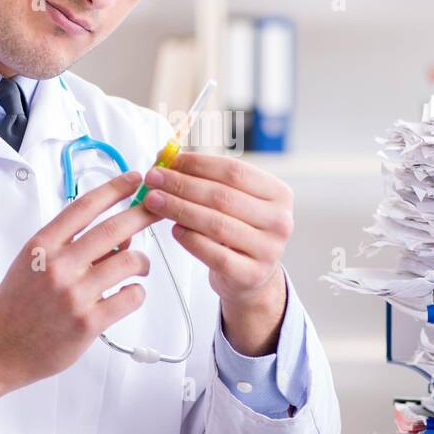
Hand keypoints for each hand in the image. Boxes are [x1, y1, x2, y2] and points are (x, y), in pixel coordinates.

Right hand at [0, 170, 156, 432]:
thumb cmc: (16, 305)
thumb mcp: (32, 263)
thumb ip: (68, 245)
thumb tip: (118, 234)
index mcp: (42, 245)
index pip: (85, 207)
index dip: (115, 189)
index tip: (135, 179)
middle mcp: (58, 265)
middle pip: (114, 228)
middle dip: (143, 214)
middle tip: (160, 209)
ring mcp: (74, 295)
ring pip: (130, 262)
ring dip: (142, 262)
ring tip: (139, 268)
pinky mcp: (89, 323)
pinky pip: (131, 297)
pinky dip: (136, 292)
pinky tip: (127, 294)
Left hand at [139, 152, 292, 311]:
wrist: (252, 275)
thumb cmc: (239, 230)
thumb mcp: (234, 201)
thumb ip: (207, 179)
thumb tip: (165, 158)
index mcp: (279, 193)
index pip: (234, 171)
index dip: (197, 164)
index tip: (168, 159)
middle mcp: (279, 220)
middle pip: (223, 196)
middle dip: (182, 184)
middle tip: (153, 178)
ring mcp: (269, 250)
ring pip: (216, 224)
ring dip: (179, 209)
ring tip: (154, 200)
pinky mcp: (251, 274)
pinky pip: (215, 254)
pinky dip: (190, 239)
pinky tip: (174, 229)